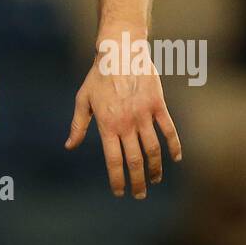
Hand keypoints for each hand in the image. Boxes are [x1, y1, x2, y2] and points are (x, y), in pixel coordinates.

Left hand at [64, 44, 181, 198]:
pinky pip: (169, 130)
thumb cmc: (98, 75)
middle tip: (140, 194)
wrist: (120, 51)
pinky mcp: (158, 105)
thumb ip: (78, 125)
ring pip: (153, 149)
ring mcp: (144, 115)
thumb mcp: (83, 99)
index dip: (117, 180)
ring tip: (155, 179)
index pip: (113, 161)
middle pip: (134, 160)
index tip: (120, 192)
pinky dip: (175, 146)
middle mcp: (126, 123)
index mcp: (107, 124)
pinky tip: (176, 158)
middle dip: (138, 181)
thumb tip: (69, 146)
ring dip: (156, 168)